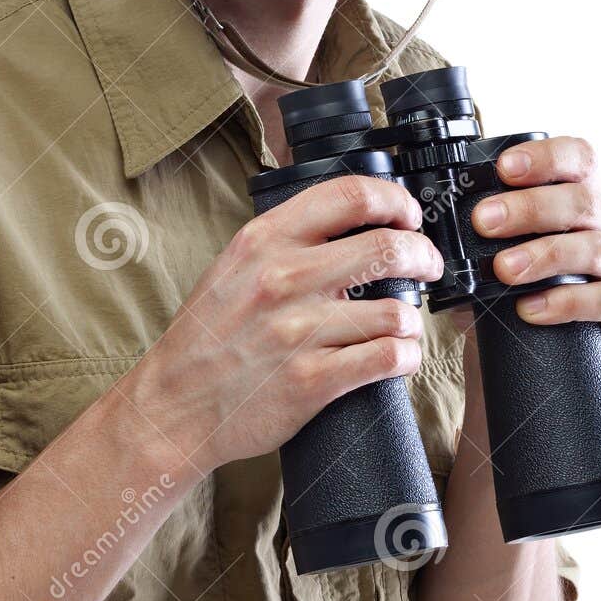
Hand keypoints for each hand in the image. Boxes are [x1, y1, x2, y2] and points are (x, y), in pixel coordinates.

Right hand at [123, 175, 444, 475]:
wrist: (174, 405)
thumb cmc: (208, 337)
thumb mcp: (235, 266)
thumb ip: (285, 239)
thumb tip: (350, 220)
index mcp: (264, 240)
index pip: (349, 195)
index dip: (394, 200)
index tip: (407, 215)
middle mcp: (283, 279)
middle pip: (387, 247)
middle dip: (423, 255)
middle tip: (426, 266)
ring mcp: (299, 331)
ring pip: (396, 310)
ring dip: (412, 318)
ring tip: (403, 323)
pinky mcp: (312, 380)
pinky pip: (387, 357)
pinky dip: (405, 356)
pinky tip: (397, 355)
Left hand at [466, 135, 600, 376]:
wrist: (549, 365)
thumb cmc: (524, 300)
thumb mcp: (504, 258)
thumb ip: (487, 235)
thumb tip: (441, 221)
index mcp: (587, 202)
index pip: (580, 160)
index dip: (545, 157)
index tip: (504, 168)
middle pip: (584, 201)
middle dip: (530, 208)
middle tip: (485, 221)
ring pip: (596, 248)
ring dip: (545, 255)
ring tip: (504, 270)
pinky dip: (566, 302)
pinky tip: (531, 308)